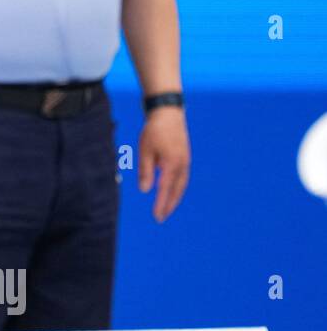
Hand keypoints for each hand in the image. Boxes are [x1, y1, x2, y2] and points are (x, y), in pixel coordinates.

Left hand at [138, 106, 189, 221]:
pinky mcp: (185, 157)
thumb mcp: (145, 151)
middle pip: (177, 190)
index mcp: (171, 163)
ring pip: (181, 185)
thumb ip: (146, 171)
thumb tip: (145, 191)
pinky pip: (182, 177)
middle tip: (161, 217)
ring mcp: (186, 161)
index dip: (161, 204)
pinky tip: (171, 191)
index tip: (157, 216)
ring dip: (175, 197)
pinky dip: (177, 187)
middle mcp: (182, 164)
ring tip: (166, 208)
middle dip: (169, 205)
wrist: (168, 113)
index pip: (165, 189)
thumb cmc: (154, 131)